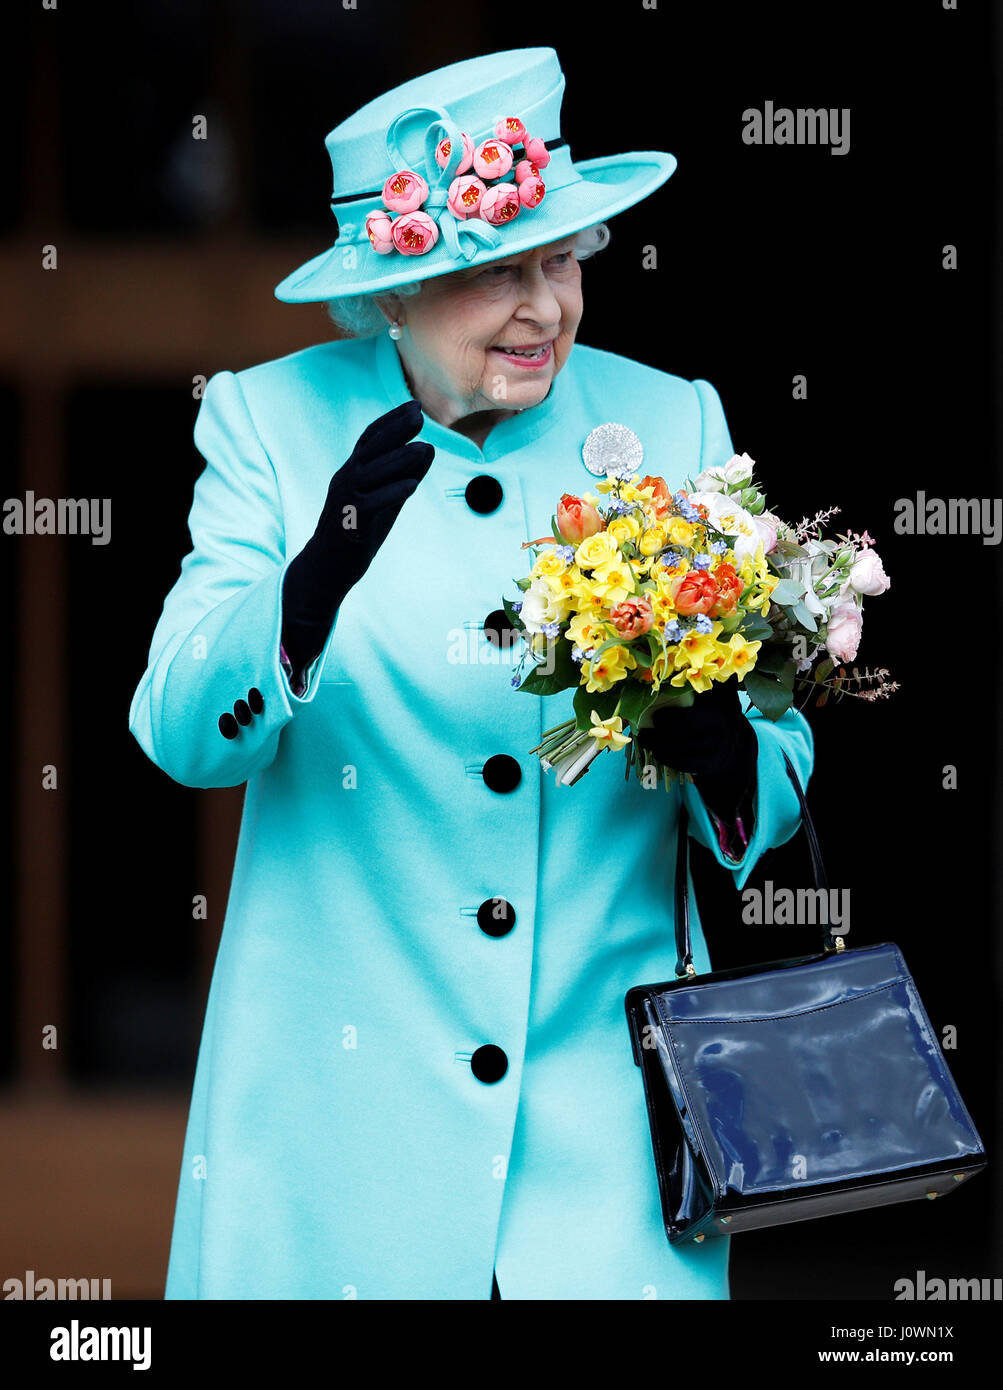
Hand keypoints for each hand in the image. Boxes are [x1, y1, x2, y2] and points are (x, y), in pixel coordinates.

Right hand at [281, 400, 433, 671]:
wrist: (326, 570)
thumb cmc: (356, 533)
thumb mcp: (384, 501)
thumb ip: (403, 477)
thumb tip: (428, 450)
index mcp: (351, 473)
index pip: (369, 439)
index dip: (389, 421)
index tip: (412, 406)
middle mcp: (344, 481)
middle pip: (369, 449)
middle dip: (394, 430)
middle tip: (418, 414)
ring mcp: (345, 502)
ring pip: (371, 474)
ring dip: (399, 460)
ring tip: (425, 447)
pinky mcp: (349, 524)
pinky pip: (372, 505)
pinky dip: (392, 493)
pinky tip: (413, 485)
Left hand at [635, 679, 757, 815]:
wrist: (733, 746)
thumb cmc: (719, 714)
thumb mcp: (721, 696)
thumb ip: (713, 680)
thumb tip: (709, 654)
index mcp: (716, 714)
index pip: (687, 720)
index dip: (668, 719)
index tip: (656, 716)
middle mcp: (716, 735)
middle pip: (679, 738)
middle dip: (657, 736)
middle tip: (643, 731)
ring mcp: (711, 753)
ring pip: (677, 752)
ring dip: (657, 747)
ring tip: (645, 740)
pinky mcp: (705, 767)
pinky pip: (681, 765)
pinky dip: (666, 759)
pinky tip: (657, 752)